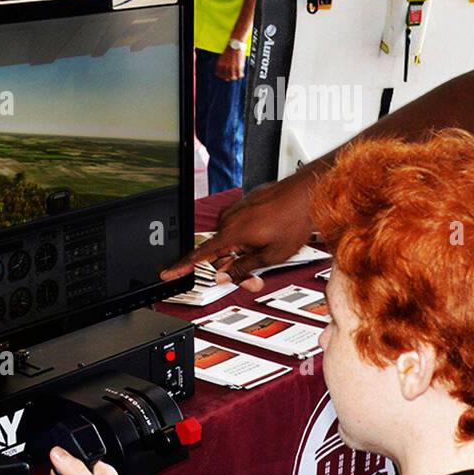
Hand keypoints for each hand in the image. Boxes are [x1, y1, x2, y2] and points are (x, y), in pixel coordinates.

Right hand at [159, 171, 316, 289]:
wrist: (306, 194)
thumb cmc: (293, 221)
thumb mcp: (271, 256)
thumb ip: (243, 268)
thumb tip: (224, 276)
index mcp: (231, 234)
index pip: (199, 255)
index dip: (182, 267)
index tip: (167, 272)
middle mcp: (230, 219)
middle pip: (219, 252)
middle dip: (233, 267)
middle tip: (254, 279)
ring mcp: (238, 209)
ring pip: (231, 239)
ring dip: (243, 252)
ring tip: (267, 256)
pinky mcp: (246, 204)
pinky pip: (240, 225)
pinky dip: (249, 237)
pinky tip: (268, 237)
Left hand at [216, 45, 244, 80]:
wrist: (235, 44)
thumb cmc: (230, 49)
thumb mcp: (223, 57)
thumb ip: (223, 63)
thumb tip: (224, 69)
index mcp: (220, 64)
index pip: (219, 73)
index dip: (221, 76)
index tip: (223, 76)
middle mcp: (225, 66)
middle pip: (226, 77)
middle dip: (228, 78)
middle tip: (230, 77)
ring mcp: (232, 67)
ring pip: (232, 77)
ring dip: (234, 77)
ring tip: (236, 76)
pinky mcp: (238, 67)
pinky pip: (239, 75)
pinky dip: (240, 75)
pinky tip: (241, 74)